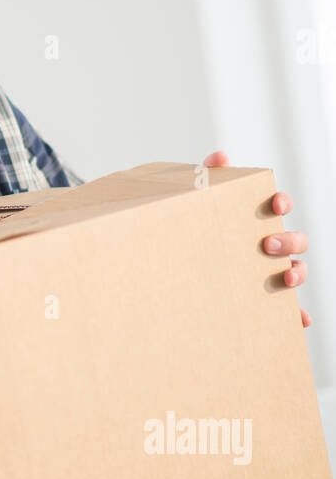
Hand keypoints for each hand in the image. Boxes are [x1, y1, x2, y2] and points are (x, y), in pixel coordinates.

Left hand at [203, 150, 309, 326]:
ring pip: (298, 270)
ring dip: (297, 272)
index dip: (282, 202)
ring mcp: (273, 270)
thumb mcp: (200, 201)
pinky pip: (289, 308)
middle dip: (288, 240)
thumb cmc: (200, 226)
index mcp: (258, 219)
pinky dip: (298, 315)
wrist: (180, 266)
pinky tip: (299, 321)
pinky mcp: (269, 298)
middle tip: (267, 244)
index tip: (275, 204)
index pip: (279, 206)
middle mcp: (272, 244)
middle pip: (296, 239)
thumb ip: (209, 176)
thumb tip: (220, 157)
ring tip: (286, 278)